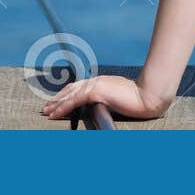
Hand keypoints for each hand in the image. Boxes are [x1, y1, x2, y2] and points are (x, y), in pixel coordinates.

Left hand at [41, 74, 171, 121]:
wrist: (147, 96)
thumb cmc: (139, 98)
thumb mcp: (120, 96)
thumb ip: (110, 98)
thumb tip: (107, 104)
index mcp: (101, 82)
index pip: (79, 87)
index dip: (67, 94)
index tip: (58, 100)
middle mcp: (95, 81)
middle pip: (71, 89)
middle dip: (58, 98)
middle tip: (46, 107)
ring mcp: (95, 85)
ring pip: (70, 95)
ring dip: (56, 104)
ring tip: (46, 111)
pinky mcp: (96, 92)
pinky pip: (74, 101)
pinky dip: (63, 107)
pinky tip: (55, 113)